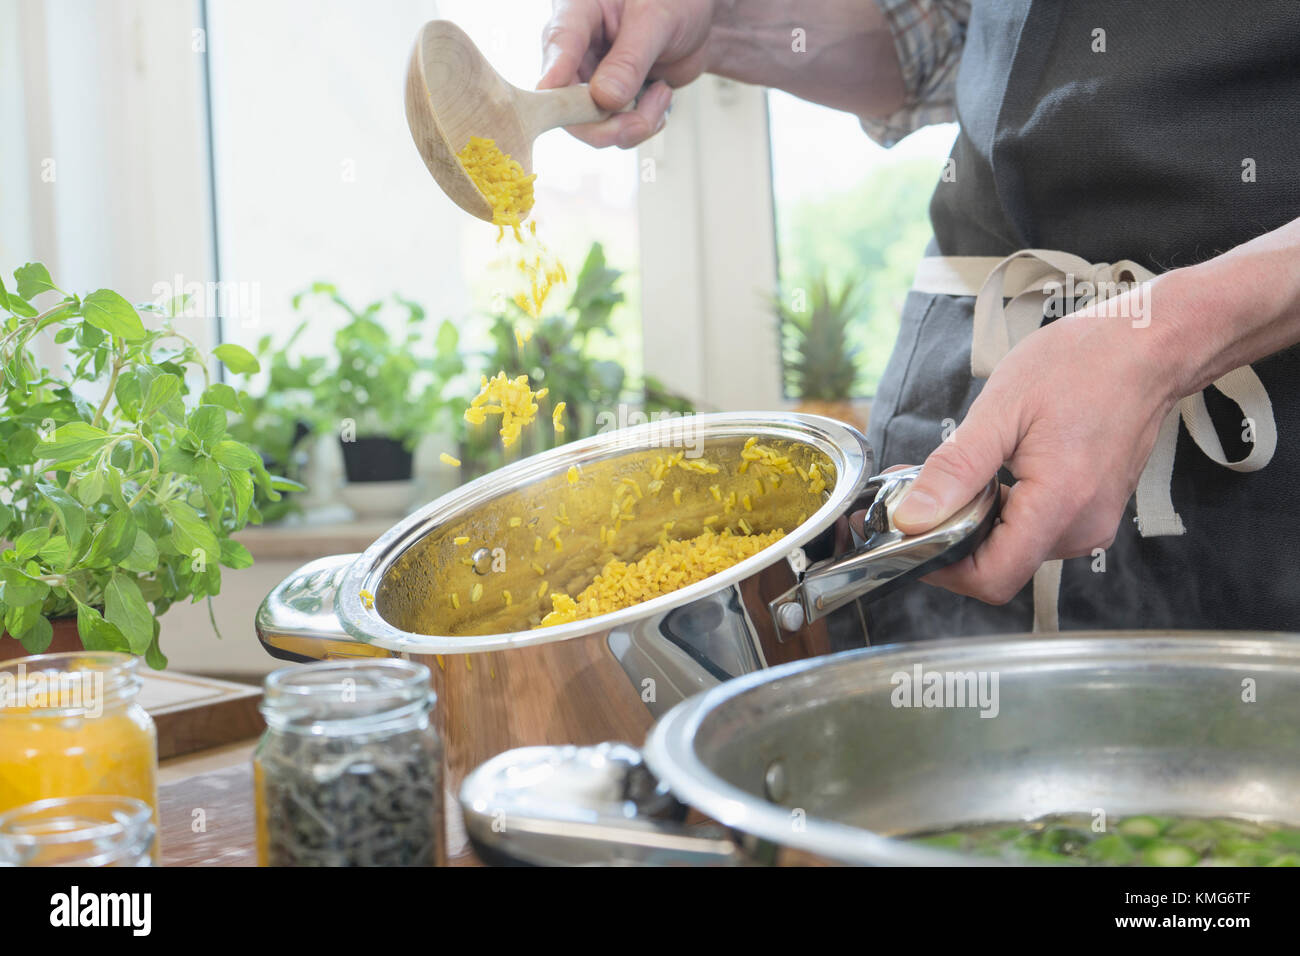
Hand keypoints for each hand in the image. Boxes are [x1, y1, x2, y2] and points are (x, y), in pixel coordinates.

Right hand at [538, 0, 717, 147]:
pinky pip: (617, 130)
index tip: (554, 98)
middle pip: (568, 102)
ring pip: (594, 125)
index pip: (559, 44)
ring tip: (662, 94)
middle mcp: (579, 50)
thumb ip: (630, 59)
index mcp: (580, 12)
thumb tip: (605, 98)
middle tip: (641, 122)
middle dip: (606, 123)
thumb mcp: (657, 19)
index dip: (555, 74)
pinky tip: (660, 98)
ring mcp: (593, 79)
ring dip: (634, 124)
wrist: (700, 20)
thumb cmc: (676, 2)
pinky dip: (643, 125)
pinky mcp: (611, 101)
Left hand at [888, 277, 1188, 604]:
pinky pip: (1034, 532)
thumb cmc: (1081, 365)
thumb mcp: (1002, 408)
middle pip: (999, 567)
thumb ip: (955, 470)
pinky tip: (990, 475)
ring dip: (976, 524)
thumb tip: (913, 518)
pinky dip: (1002, 514)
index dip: (941, 566)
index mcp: (1061, 504)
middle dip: (950, 537)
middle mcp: (1082, 527)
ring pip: (1014, 550)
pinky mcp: (1091, 514)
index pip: (992, 577)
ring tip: (957, 475)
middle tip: (919, 490)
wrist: (1146, 348)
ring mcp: (1091, 524)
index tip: (907, 535)